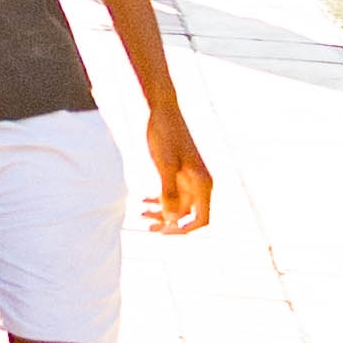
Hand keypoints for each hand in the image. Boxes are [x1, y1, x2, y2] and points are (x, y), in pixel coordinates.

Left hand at [141, 97, 211, 236]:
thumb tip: (171, 219)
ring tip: (139, 214)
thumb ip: (169, 191)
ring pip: (177, 204)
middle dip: (168, 222)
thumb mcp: (164, 164)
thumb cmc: (163, 134)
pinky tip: (141, 200)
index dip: (185, 229)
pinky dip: (158, 198)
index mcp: (202, 183)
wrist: (159, 109)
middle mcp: (199, 183)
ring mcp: (189, 177)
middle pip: (187, 213)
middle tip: (146, 227)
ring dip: (161, 211)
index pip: (201, 218)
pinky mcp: (178, 171)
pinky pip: (171, 192)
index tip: (165, 233)